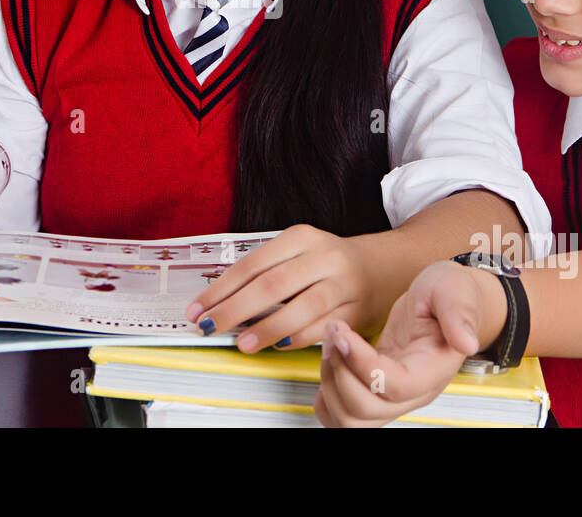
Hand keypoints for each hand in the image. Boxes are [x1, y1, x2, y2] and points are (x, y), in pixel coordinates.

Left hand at [182, 223, 383, 352]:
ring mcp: (343, 284)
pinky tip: (277, 345)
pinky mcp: (357, 310)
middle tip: (210, 327)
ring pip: (301, 308)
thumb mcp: (297, 252)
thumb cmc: (327, 263)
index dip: (221, 289)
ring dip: (266, 329)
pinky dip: (297, 339)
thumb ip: (264, 273)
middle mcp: (324, 257)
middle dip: (235, 310)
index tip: (198, 309)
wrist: (383, 267)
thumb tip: (218, 303)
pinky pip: (322, 329)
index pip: (252, 264)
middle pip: (272, 285)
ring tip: (242, 343)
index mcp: (302, 237)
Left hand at [314, 259, 492, 426]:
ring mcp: (392, 396)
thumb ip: (458, 314)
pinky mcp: (374, 392)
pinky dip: (326, 397)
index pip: (395, 386)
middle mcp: (413, 392)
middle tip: (336, 333)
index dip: (362, 364)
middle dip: (339, 370)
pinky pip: (342, 415)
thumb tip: (466, 342)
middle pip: (365, 410)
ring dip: (330, 382)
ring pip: (351, 419)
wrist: (445, 301)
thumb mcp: (453, 290)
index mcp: (433, 370)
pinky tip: (331, 362)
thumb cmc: (450, 295)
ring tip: (332, 344)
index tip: (344, 334)